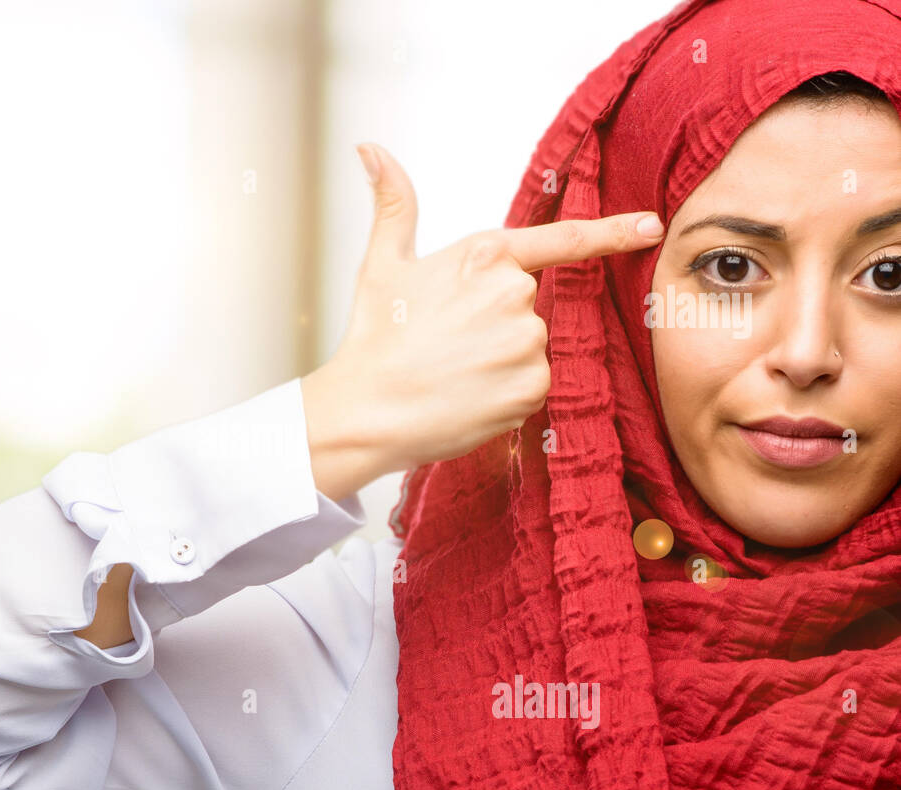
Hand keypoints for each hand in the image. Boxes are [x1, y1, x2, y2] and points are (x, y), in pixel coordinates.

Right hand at [300, 142, 664, 499]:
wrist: (367, 411)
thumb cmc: (373, 337)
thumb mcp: (382, 263)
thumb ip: (392, 203)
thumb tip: (368, 147)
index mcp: (486, 255)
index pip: (565, 239)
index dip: (615, 231)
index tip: (653, 225)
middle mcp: (516, 293)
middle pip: (531, 308)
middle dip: (498, 325)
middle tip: (448, 345)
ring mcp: (528, 341)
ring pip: (532, 348)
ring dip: (502, 362)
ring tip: (453, 374)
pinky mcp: (533, 386)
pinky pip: (534, 387)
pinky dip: (506, 395)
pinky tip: (468, 398)